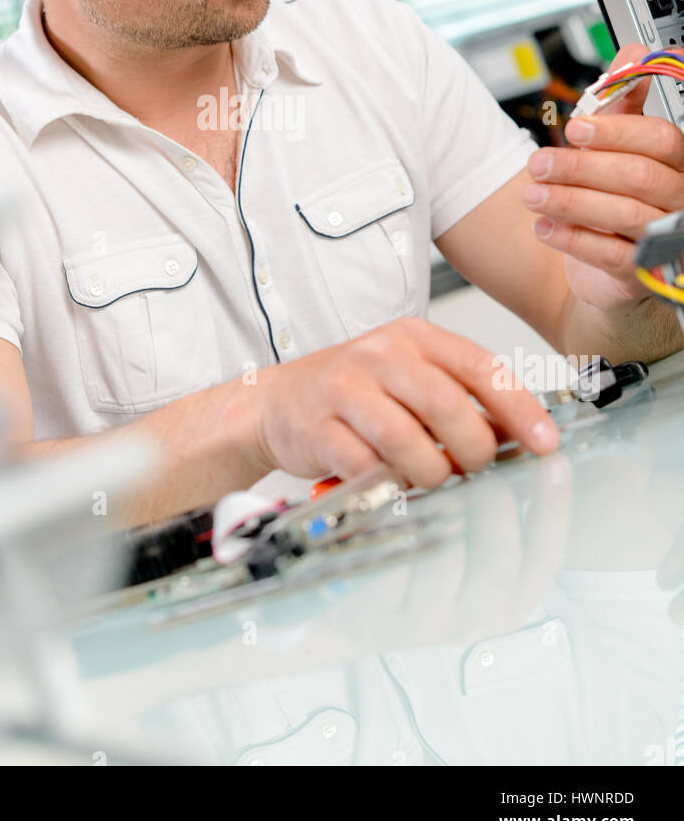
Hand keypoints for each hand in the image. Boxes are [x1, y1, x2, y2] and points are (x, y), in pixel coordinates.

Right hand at [252, 316, 559, 485]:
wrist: (274, 402)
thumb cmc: (352, 394)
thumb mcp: (410, 380)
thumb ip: (460, 400)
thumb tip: (519, 435)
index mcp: (413, 338)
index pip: (479, 366)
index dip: (519, 407)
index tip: (545, 442)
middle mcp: (379, 355)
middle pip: (445, 401)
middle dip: (473, 446)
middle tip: (477, 467)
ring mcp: (344, 388)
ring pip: (405, 437)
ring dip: (431, 470)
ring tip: (433, 478)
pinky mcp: (317, 427)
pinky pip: (364, 464)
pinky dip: (387, 482)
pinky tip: (392, 481)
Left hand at [522, 44, 683, 309]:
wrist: (607, 260)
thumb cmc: (617, 192)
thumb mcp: (619, 141)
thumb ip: (623, 100)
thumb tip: (633, 52)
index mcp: (680, 162)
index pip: (660, 140)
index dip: (616, 132)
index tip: (575, 128)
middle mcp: (680, 199)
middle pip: (638, 176)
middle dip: (581, 167)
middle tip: (538, 164)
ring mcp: (666, 239)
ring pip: (622, 214)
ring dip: (569, 201)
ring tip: (532, 195)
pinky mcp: (643, 273)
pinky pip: (610, 255)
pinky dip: (572, 238)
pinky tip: (544, 226)